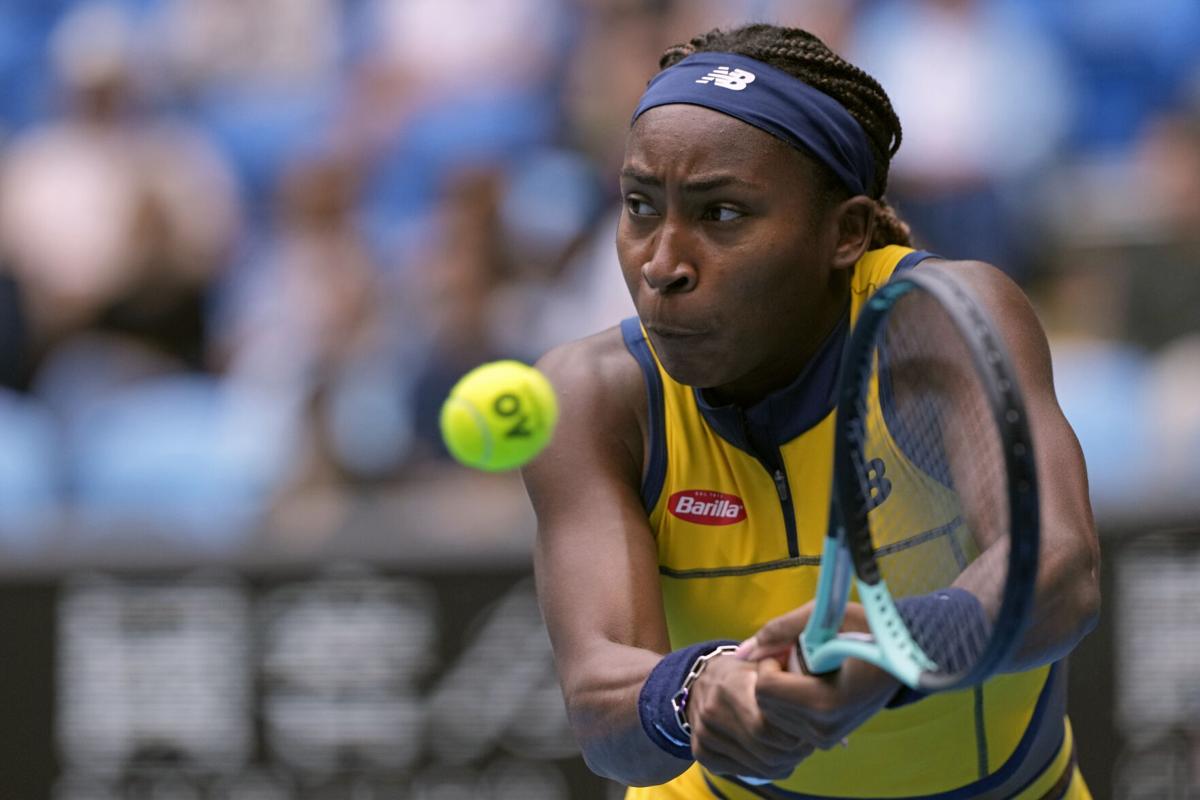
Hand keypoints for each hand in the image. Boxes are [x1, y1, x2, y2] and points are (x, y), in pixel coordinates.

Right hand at [684, 648, 815, 780]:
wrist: (701, 681)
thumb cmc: (745, 672)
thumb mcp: (767, 665)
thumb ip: (794, 682)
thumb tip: (833, 716)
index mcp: (733, 685)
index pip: (769, 727)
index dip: (796, 732)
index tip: (809, 725)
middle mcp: (714, 711)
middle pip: (767, 751)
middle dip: (794, 751)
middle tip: (806, 741)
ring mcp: (705, 734)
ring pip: (760, 767)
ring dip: (783, 762)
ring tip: (792, 747)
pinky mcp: (701, 752)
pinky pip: (745, 773)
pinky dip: (764, 769)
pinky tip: (771, 754)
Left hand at [736, 602, 900, 749]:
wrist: (906, 655)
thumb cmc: (868, 630)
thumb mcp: (826, 616)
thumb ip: (780, 630)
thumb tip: (744, 651)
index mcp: (825, 702)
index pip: (766, 688)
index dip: (771, 661)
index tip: (792, 647)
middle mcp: (823, 728)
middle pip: (765, 703)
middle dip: (774, 675)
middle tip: (801, 656)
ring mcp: (826, 737)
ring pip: (772, 713)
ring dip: (781, 688)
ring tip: (811, 670)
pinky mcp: (827, 740)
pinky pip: (786, 721)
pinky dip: (790, 700)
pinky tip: (814, 683)